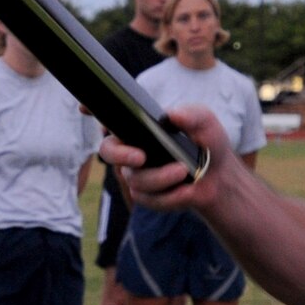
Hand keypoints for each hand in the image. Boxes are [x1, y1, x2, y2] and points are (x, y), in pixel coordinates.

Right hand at [99, 105, 234, 212]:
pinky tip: (186, 190)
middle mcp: (131, 148)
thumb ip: (192, 115)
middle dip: (120, 155)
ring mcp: (135, 173)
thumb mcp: (205, 122)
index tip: (84, 107)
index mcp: (140, 126)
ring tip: (182, 171)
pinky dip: (170, 195)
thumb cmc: (207, 142)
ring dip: (159, 177)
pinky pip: (148, 198)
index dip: (91, 110)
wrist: (220, 177)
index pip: (110, 116)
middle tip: (141, 157)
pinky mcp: (145, 195)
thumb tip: (173, 116)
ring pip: (134, 179)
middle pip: (107, 151)